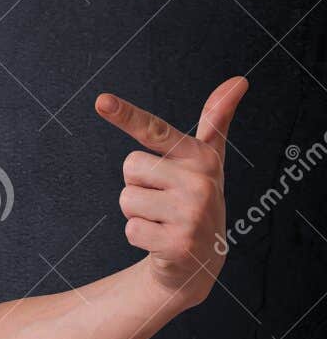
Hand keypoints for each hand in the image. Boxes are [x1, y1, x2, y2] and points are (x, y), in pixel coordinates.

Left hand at [94, 77, 247, 306]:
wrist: (202, 258)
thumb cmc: (196, 198)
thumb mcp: (206, 160)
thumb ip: (216, 119)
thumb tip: (237, 80)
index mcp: (201, 157)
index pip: (156, 131)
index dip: (127, 115)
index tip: (101, 100)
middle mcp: (201, 183)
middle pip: (129, 166)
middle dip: (139, 184)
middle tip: (165, 199)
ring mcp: (192, 214)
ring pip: (127, 198)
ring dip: (138, 213)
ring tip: (165, 219)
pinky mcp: (180, 244)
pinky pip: (130, 229)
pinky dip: (140, 237)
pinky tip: (164, 240)